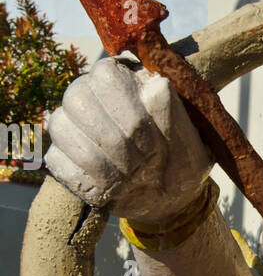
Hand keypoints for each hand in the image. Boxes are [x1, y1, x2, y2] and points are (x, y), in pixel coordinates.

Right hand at [46, 58, 212, 222]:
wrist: (168, 200)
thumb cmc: (180, 163)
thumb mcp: (190, 145)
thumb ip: (176, 117)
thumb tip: (158, 87)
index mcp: (124, 80)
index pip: (106, 75)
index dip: (129, 111)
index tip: (156, 141)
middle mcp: (90, 96)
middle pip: (78, 99)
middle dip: (117, 140)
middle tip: (146, 161)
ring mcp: (70, 126)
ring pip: (62, 127)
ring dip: (104, 162)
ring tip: (133, 175)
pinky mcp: (59, 156)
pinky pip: (58, 161)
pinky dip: (91, 181)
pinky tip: (114, 187)